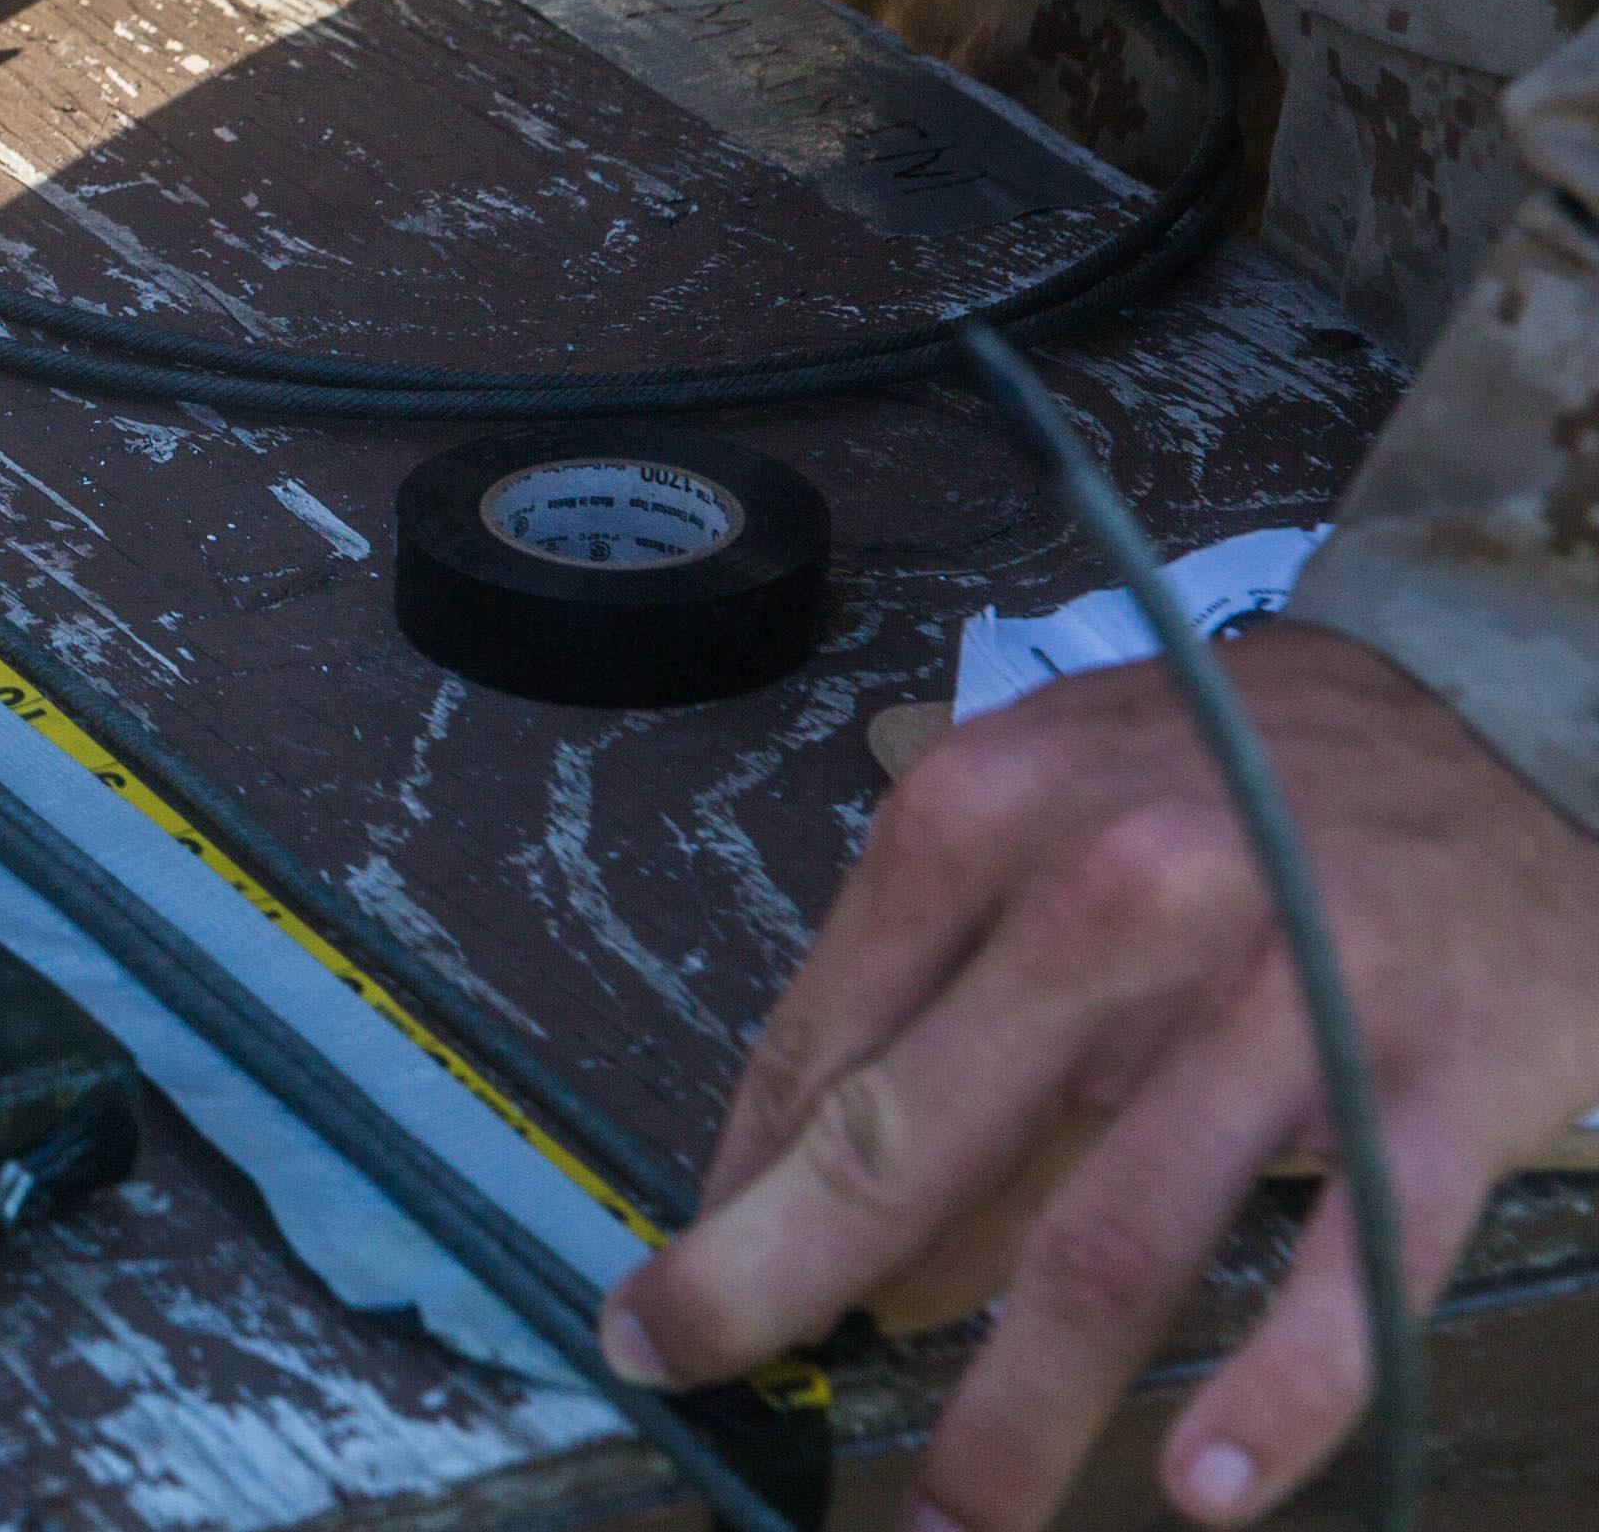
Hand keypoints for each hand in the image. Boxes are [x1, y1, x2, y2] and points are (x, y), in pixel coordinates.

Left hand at [606, 624, 1598, 1526]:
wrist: (1498, 715)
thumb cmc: (1235, 782)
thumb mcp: (1042, 818)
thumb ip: (929, 988)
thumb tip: (796, 1192)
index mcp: (981, 819)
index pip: (815, 1050)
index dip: (729, 1193)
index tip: (668, 1299)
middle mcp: (1114, 898)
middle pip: (908, 1142)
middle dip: (776, 1287)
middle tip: (696, 1380)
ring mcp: (1283, 999)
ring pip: (1107, 1243)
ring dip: (1014, 1414)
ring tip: (952, 1521)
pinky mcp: (1437, 1085)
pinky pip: (1347, 1272)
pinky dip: (1272, 1396)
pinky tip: (1195, 1487)